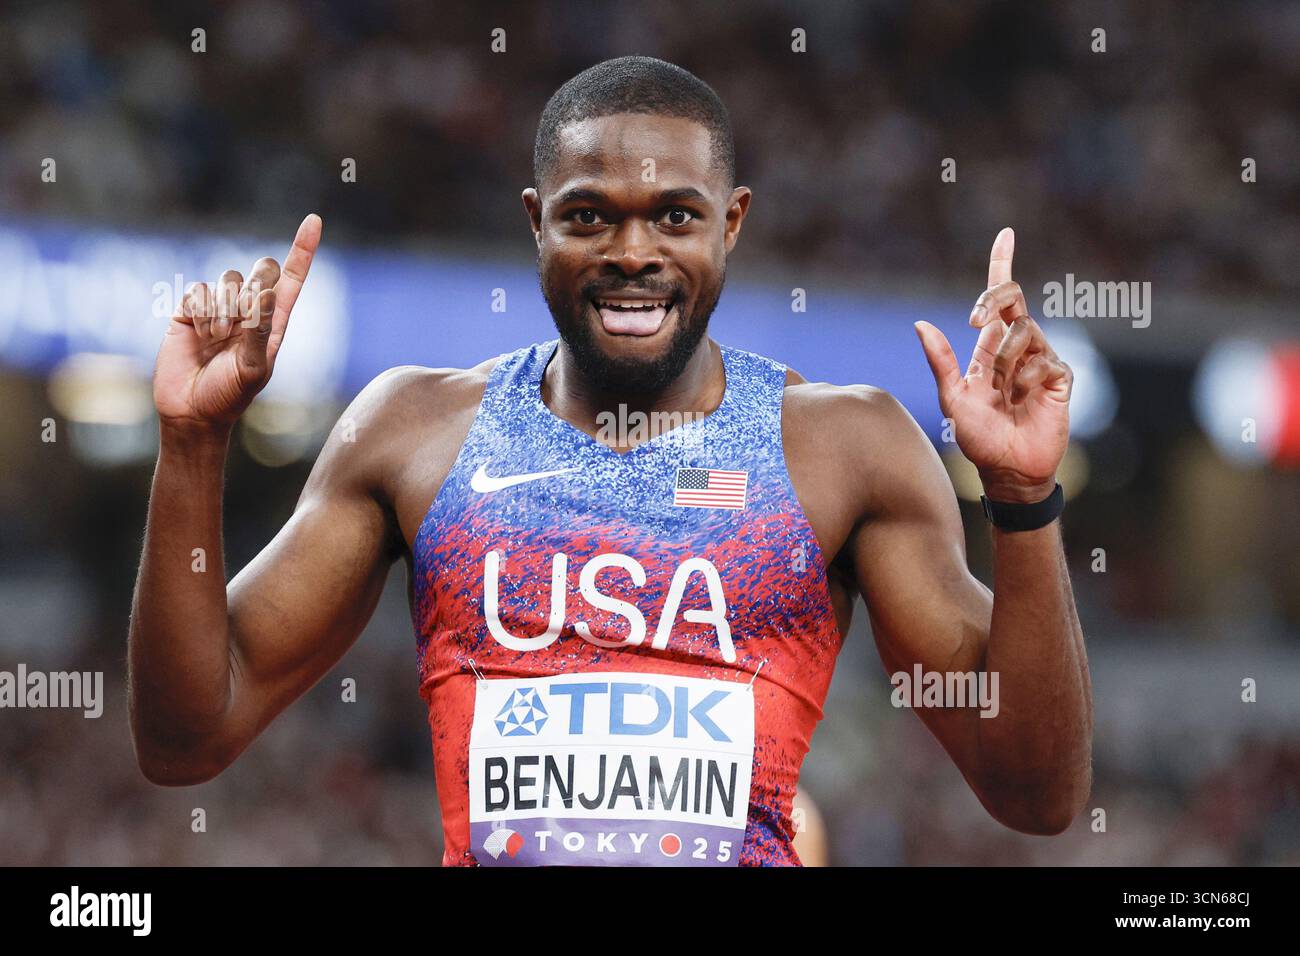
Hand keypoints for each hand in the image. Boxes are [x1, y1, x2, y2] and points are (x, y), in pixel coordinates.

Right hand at [153, 214, 321, 431]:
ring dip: (223, 310)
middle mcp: (248, 310)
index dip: (302, 250)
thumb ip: (259, 330)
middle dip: (254, 288)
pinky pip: (197, 290)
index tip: (314, 220)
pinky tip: (199, 335)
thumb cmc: (229, 394)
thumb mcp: (253, 367)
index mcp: (273, 322)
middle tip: (242, 323)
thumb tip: (262, 292)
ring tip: (218, 339)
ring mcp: (219, 308)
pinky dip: (200, 312)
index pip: (292, 279)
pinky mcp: (190, 309)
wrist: (191, 410)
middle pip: (260, 269)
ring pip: (227, 279)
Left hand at [913, 228, 1072, 501]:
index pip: (999, 299)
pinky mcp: (1059, 377)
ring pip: (1023, 332)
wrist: (1009, 469)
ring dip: (1004, 360)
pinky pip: (1043, 360)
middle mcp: (1017, 347)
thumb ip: (940, 361)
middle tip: (976, 322)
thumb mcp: (952, 398)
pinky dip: (1027, 379)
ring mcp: (1040, 359)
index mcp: (990, 347)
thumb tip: (920, 324)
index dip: (1002, 265)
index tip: (1005, 234)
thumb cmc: (978, 437)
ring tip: (1002, 392)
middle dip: (994, 301)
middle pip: (1012, 301)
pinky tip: (1024, 400)